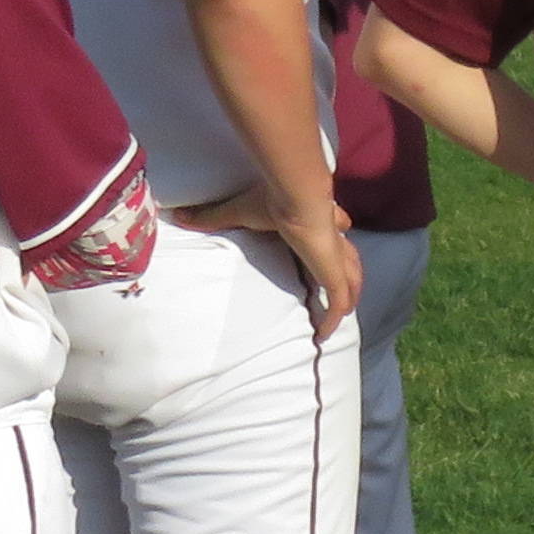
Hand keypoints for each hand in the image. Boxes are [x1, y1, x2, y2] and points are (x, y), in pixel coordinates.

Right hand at [180, 184, 361, 332]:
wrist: (297, 199)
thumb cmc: (272, 201)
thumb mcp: (239, 211)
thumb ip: (212, 216)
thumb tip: (181, 216)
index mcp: (315, 222)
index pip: (331, 232)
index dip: (333, 238)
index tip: (332, 242)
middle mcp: (331, 240)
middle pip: (348, 258)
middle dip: (347, 272)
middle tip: (340, 287)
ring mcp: (336, 260)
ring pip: (352, 280)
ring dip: (348, 296)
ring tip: (339, 313)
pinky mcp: (334, 275)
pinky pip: (337, 304)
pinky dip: (333, 320)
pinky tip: (324, 335)